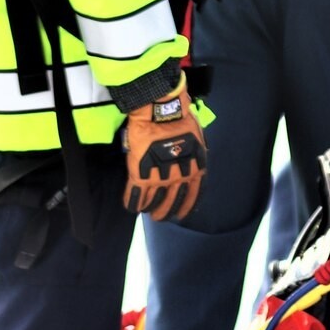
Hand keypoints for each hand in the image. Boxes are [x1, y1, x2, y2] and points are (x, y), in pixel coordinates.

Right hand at [123, 79, 205, 219]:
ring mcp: (160, 177)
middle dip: (167, 212)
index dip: (187, 207)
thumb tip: (190, 159)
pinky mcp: (141, 174)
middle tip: (161, 217)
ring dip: (151, 209)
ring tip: (149, 213)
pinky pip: (137, 194)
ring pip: (155, 201)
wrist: (161, 112)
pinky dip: (133, 202)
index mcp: (196, 169)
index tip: (182, 215)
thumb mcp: (197, 139)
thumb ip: (194, 154)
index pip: (194, 195)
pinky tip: (132, 208)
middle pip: (173, 201)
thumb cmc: (180, 119)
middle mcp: (180, 177)